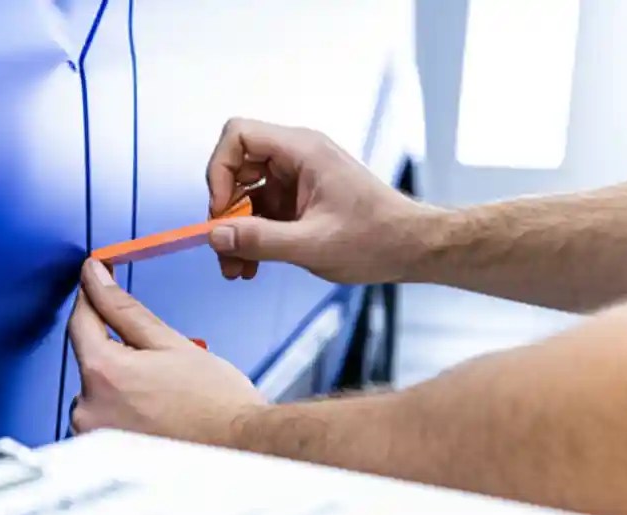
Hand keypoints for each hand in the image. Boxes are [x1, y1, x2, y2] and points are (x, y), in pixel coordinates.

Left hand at [67, 259, 265, 444]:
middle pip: (90, 362)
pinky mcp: (103, 457)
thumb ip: (123, 309)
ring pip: (97, 394)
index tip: (97, 283)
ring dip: (120, 387)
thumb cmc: (215, 403)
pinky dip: (122, 414)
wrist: (242, 451)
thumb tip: (95, 278)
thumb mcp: (170, 343)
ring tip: (161, 398)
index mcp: (103, 373)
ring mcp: (94, 436)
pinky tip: (154, 418)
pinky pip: (103, 421)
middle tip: (159, 365)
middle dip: (118, 354)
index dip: (90, 298)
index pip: (79, 322)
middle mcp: (88, 408)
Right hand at [206, 118, 442, 283]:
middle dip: (224, 211)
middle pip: (236, 169)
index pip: (239, 136)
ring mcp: (296, 179)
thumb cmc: (376, 238)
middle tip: (224, 248)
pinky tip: (252, 265)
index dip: (219, 170)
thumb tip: (215, 236)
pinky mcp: (298, 201)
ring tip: (236, 268)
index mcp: (302, 151)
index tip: (220, 210)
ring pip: (245, 195)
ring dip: (235, 231)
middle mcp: (296, 157)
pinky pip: (262, 212)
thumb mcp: (311, 244)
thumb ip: (258, 240)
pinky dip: (251, 237)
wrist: (411, 248)